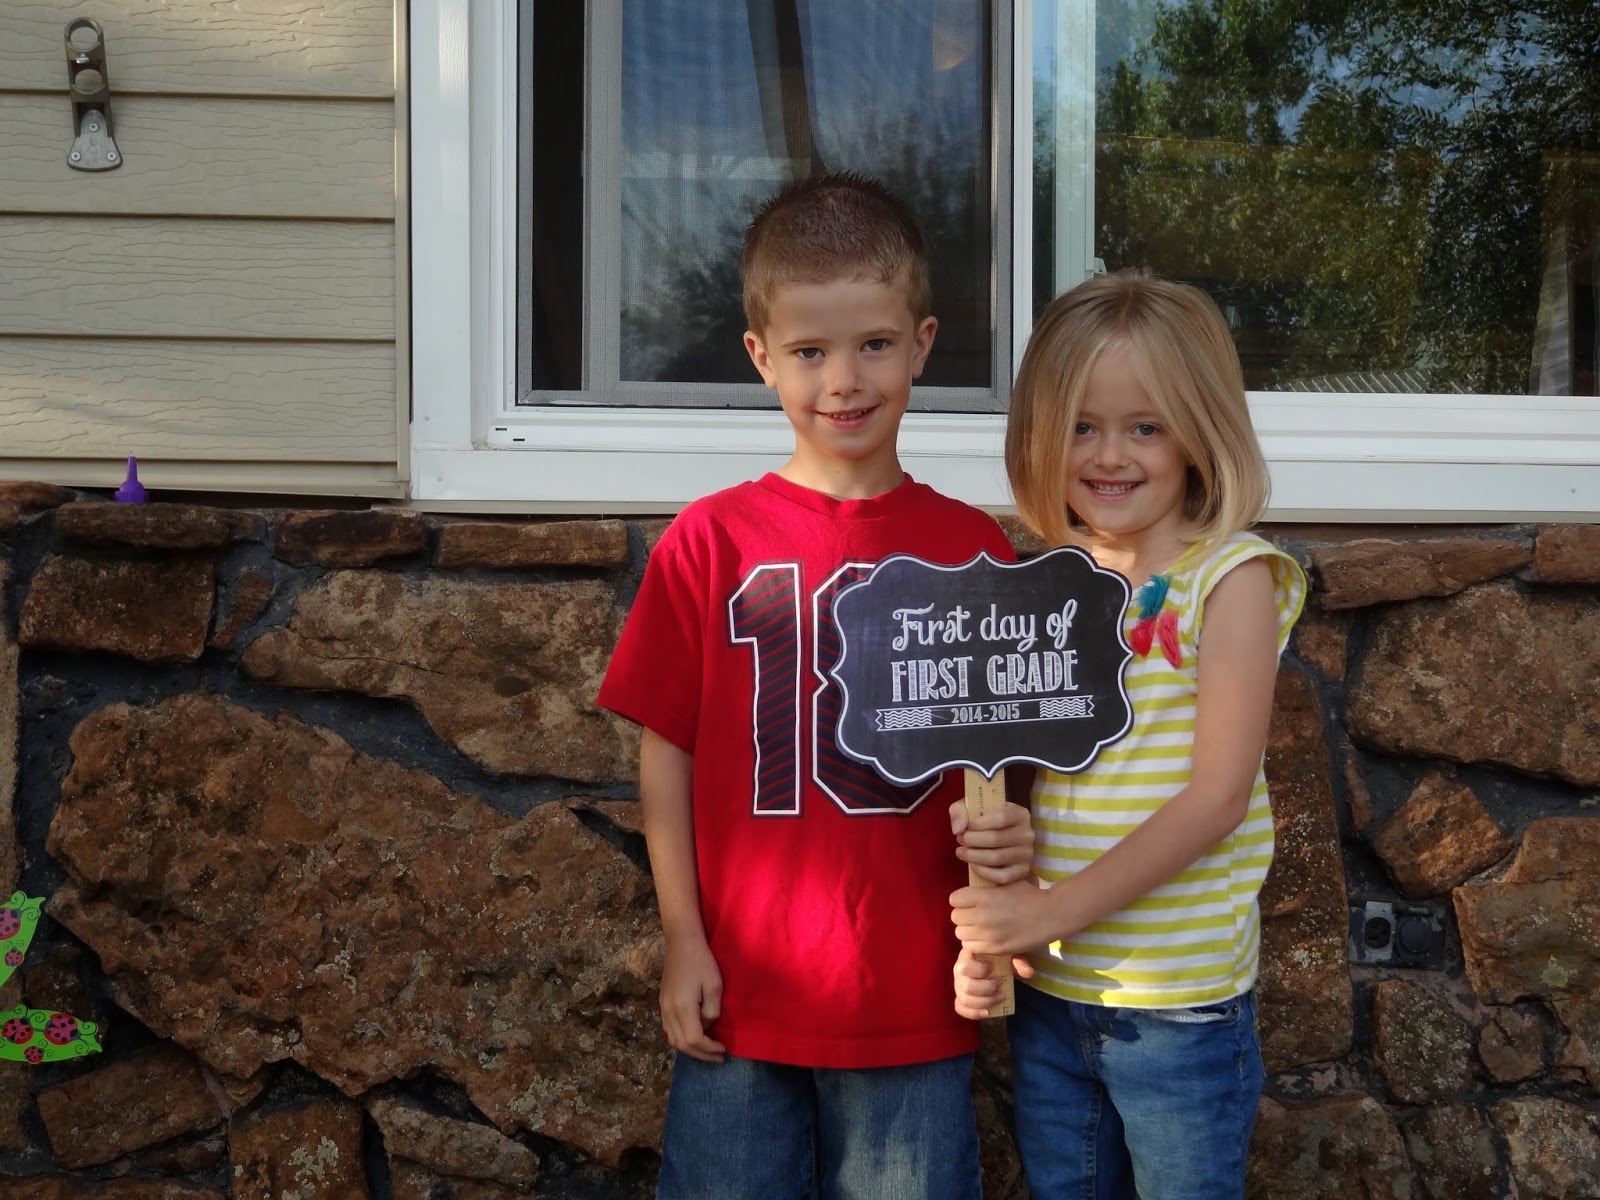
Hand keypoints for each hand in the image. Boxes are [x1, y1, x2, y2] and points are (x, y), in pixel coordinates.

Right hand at [659, 936, 726, 1062]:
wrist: (682, 943)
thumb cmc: (702, 962)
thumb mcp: (714, 986)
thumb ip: (712, 1011)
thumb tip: (707, 1025)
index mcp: (683, 1007)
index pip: (694, 1040)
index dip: (709, 1049)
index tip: (723, 1049)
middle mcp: (669, 1011)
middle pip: (682, 1044)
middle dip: (701, 1054)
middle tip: (718, 1056)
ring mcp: (663, 1008)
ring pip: (673, 1040)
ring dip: (691, 1048)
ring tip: (708, 1049)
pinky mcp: (662, 1003)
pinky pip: (669, 1030)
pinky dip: (682, 1039)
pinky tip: (695, 1036)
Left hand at [950, 800, 1033, 884]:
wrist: (997, 835)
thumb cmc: (983, 820)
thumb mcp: (970, 808)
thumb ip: (960, 812)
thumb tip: (958, 829)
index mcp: (1019, 814)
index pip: (1001, 817)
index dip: (979, 824)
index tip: (966, 827)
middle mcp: (1027, 833)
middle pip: (996, 838)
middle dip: (972, 840)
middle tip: (960, 839)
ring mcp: (1027, 854)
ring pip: (997, 858)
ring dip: (974, 856)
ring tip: (961, 851)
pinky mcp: (1023, 870)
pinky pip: (1003, 876)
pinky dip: (984, 872)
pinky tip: (973, 865)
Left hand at [950, 878, 1058, 956]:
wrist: (1050, 915)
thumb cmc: (1029, 895)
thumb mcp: (1007, 881)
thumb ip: (987, 882)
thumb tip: (972, 880)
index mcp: (984, 896)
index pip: (954, 899)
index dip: (961, 899)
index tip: (969, 900)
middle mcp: (983, 915)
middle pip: (955, 917)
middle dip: (964, 915)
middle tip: (975, 914)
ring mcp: (988, 934)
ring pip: (960, 934)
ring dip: (968, 930)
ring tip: (980, 926)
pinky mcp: (995, 948)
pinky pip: (971, 947)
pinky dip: (975, 943)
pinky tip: (986, 937)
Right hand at [953, 946, 1034, 1020]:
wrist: (992, 961)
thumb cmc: (999, 956)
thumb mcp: (1008, 954)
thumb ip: (1018, 961)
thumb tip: (1028, 973)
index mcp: (967, 956)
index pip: (965, 966)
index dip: (980, 970)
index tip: (993, 967)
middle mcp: (959, 971)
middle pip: (966, 986)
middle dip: (986, 988)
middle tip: (1000, 983)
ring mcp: (959, 986)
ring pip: (964, 999)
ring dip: (985, 1001)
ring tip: (1001, 996)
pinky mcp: (961, 998)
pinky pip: (960, 1008)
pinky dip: (973, 1013)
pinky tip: (987, 1012)